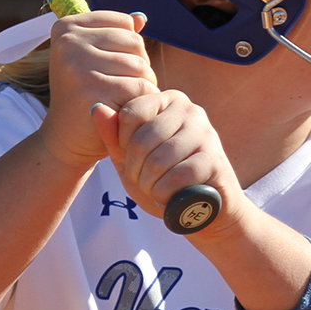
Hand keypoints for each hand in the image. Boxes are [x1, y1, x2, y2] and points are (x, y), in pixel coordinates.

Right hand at [41, 11, 160, 169]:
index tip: (111, 69)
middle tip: (120, 89)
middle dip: (139, 68)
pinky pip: (142, 88)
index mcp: (66, 27)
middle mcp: (68, 42)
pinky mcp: (94, 90)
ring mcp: (78, 65)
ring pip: (142, 66)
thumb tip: (140, 17)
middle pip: (136, 44)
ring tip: (121, 100)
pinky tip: (124, 112)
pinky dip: (141, 102)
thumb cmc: (86, 96)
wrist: (66, 140)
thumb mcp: (94, 60)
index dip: (130, 49)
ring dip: (143, 86)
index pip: (126, 24)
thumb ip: (116, 36)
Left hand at [98, 90, 244, 237]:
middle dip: (135, 170)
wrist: (202, 209)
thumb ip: (113, 134)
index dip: (123, 144)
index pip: (130, 113)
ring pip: (158, 161)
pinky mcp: (214, 159)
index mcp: (168, 100)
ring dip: (149, 185)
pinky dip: (165, 194)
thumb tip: (96, 108)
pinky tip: (169, 197)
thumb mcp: (130, 157)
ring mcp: (205, 133)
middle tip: (143, 181)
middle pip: (142, 140)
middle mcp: (190, 110)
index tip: (133, 159)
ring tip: (156, 189)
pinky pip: (177, 177)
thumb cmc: (164, 178)